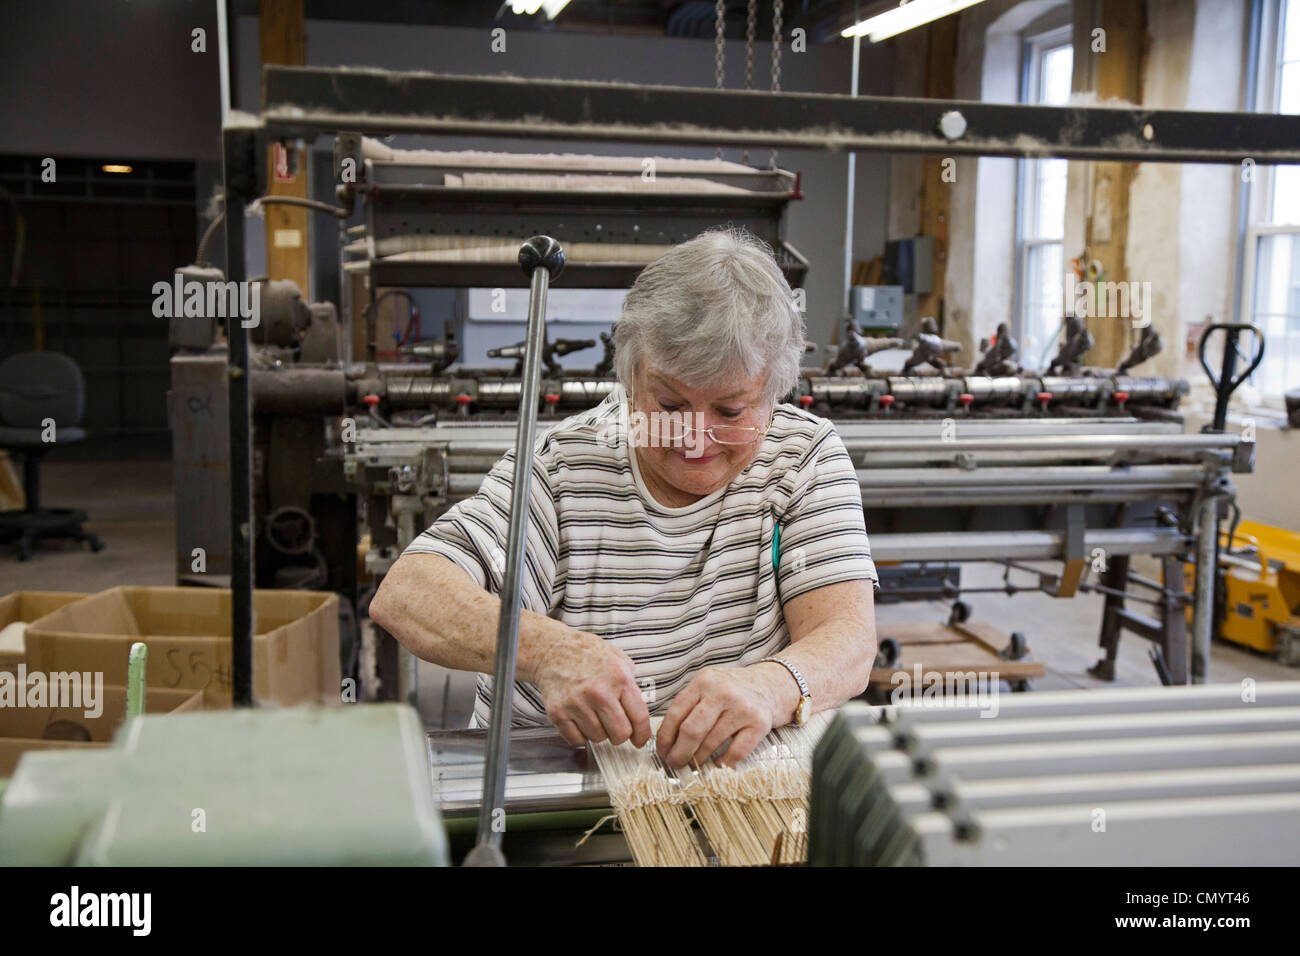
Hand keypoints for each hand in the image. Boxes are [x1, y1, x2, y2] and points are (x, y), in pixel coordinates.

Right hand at [533, 629, 650, 748]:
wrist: (552, 650)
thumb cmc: (587, 655)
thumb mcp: (619, 660)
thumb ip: (632, 686)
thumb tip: (640, 714)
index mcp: (619, 678)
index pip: (639, 717)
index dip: (642, 734)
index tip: (640, 740)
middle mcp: (599, 692)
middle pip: (620, 734)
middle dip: (620, 735)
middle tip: (614, 726)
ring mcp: (577, 703)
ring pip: (598, 738)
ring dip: (598, 732)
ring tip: (593, 714)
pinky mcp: (558, 712)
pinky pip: (577, 740)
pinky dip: (580, 735)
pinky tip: (579, 720)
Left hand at [656, 664, 795, 768]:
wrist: (773, 684)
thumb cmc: (735, 690)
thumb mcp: (710, 686)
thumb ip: (690, 705)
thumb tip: (667, 740)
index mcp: (704, 681)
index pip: (676, 713)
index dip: (665, 737)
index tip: (663, 751)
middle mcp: (722, 692)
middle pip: (691, 730)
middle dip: (679, 752)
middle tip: (675, 763)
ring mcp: (742, 707)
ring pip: (711, 743)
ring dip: (698, 759)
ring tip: (694, 764)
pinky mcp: (759, 723)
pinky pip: (735, 752)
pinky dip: (724, 764)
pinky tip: (718, 764)